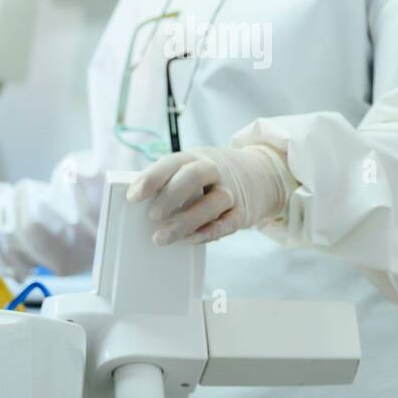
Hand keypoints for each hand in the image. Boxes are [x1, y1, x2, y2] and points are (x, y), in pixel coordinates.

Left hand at [126, 145, 293, 246]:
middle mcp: (214, 170)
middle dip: (170, 196)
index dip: (152, 178)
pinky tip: (189, 240)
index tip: (133, 196)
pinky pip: (227, 223)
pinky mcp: (243, 212)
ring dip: (184, 222)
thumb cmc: (212, 175)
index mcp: (195, 158)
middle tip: (151, 216)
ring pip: (211, 203)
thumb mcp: (192, 166)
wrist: (263, 173)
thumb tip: (135, 197)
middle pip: (194, 177)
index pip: (172, 162)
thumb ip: (167, 179)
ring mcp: (231, 191)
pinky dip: (207, 233)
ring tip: (161, 237)